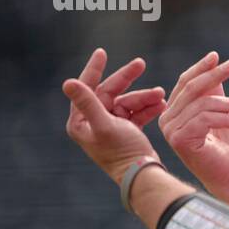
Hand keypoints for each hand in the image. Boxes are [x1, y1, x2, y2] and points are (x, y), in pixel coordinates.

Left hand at [62, 49, 165, 183]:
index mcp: (81, 121)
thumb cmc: (122, 152)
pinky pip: (136, 112)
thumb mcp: (105, 125)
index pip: (87, 88)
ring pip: (127, 101)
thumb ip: (88, 102)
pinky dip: (148, 107)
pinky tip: (161, 105)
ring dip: (144, 97)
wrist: (143, 175)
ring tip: (161, 95)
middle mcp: (92, 122)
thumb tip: (67, 82)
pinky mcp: (126, 131)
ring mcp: (110, 126)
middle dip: (128, 80)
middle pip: (110, 92)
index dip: (94, 69)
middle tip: (141, 63)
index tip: (102, 52)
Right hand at [157, 51, 228, 200]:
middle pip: (191, 89)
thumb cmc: (226, 144)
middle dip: (213, 75)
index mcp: (173, 111)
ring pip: (202, 104)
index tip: (216, 56)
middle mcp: (166, 120)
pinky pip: (205, 118)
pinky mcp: (179, 140)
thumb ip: (214, 91)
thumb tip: (214, 63)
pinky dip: (226, 118)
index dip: (200, 69)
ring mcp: (170, 131)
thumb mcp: (221, 110)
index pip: (184, 83)